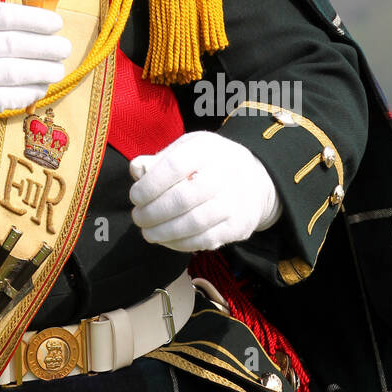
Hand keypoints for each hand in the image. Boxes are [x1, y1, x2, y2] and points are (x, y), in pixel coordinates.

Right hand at [0, 2, 71, 159]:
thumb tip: (31, 22)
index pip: (6, 16)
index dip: (36, 19)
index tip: (56, 23)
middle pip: (16, 44)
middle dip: (47, 46)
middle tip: (64, 47)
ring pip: (18, 71)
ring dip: (44, 70)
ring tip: (58, 68)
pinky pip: (10, 97)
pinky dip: (29, 93)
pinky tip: (39, 88)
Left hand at [128, 130, 281, 251]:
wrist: (256, 178)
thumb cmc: (210, 162)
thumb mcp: (188, 148)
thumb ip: (160, 159)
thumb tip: (137, 170)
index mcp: (207, 150)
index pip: (174, 166)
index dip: (150, 184)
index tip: (135, 196)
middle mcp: (225, 174)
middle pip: (183, 198)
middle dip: (153, 212)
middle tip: (138, 217)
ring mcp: (235, 202)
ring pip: (194, 223)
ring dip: (164, 232)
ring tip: (147, 232)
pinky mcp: (239, 226)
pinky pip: (205, 240)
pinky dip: (180, 243)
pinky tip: (166, 239)